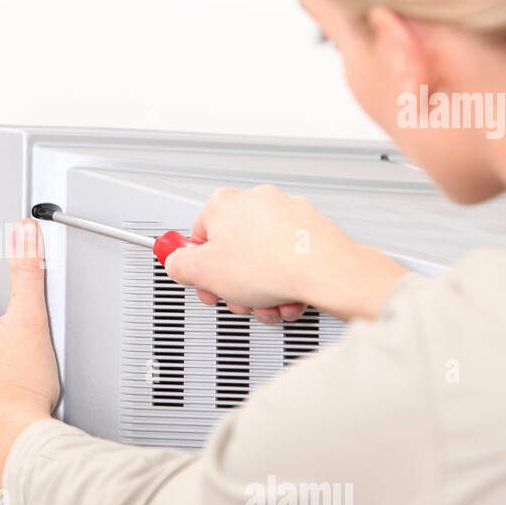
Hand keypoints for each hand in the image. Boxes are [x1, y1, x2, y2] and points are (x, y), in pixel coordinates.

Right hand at [164, 184, 406, 322]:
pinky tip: (286, 298)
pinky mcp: (311, 232)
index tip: (203, 281)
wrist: (328, 272)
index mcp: (225, 204)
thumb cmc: (273, 265)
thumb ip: (179, 266)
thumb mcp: (204, 272)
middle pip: (233, 251)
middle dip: (234, 283)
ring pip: (262, 261)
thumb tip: (176, 264)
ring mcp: (288, 215)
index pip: (198, 236)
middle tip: (237, 297)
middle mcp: (258, 202)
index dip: (199, 267)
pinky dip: (285, 283)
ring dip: (261, 290)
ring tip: (267, 302)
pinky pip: (288, 261)